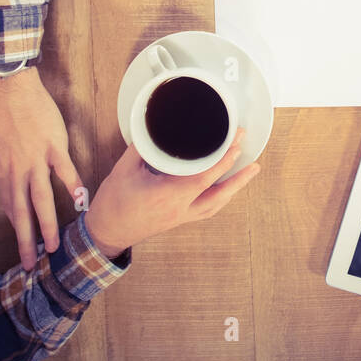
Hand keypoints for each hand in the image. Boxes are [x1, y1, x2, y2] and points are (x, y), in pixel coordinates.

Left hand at [0, 67, 83, 269]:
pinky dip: (74, 187)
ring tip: (55, 246)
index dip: (15, 230)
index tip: (21, 248)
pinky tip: (82, 202)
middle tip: (33, 263)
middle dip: (28, 241)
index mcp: (1, 173)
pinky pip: (65, 171)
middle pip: (23, 213)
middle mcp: (18, 172)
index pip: (9, 208)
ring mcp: (37, 161)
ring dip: (49, 225)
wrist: (4, 88)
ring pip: (43, 200)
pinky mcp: (54, 146)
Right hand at [84, 130, 259, 258]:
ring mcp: (181, 217)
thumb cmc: (113, 204)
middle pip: (219, 194)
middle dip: (239, 176)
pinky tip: (227, 189)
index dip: (225, 158)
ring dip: (235, 188)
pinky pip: (207, 209)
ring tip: (250, 172)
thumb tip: (154, 127)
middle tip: (254, 160)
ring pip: (216, 205)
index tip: (237, 141)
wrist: (106, 233)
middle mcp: (180, 208)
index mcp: (169, 194)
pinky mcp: (179, 220)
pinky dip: (220, 197)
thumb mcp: (124, 169)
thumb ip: (143, 147)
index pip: (206, 176)